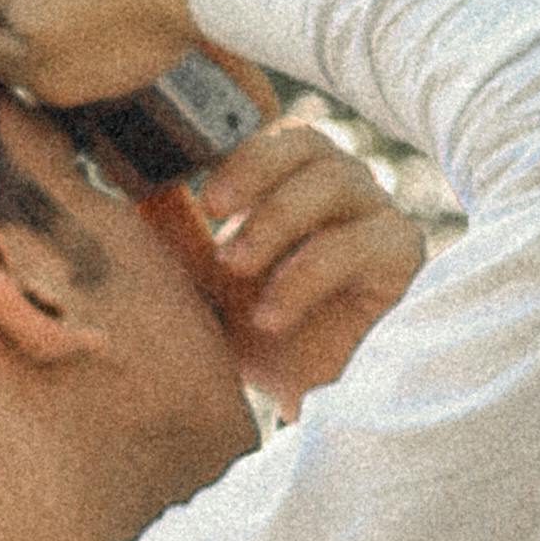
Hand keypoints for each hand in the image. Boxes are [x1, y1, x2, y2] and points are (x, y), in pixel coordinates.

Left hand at [187, 119, 426, 416]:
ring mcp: (379, 217)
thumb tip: (136, 179)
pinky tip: (271, 315)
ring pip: (338, 179)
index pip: (272, 133)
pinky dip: (307, 273)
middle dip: (255, 168)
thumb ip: (178, 232)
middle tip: (212, 211)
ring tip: (234, 268)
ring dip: (276, 218)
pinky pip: (363, 242)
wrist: (312, 407)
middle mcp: (344, 189)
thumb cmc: (264, 337)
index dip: (234, 150)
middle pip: (308, 140)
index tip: (197, 193)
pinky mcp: (404, 257)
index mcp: (297, 182)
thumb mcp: (207, 283)